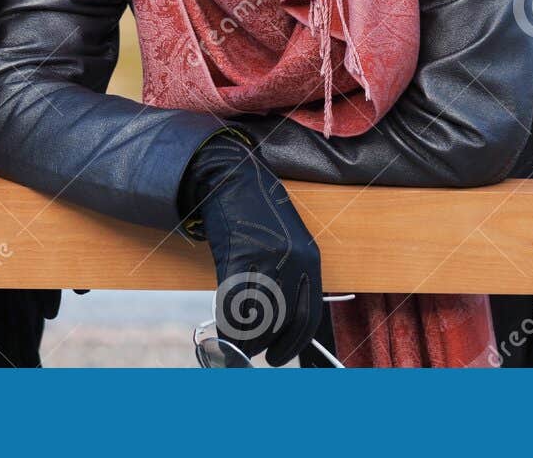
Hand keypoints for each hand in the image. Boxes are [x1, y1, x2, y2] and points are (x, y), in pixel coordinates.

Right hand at [178, 131, 323, 365]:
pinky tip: (221, 323)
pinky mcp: (240, 253)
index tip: (277, 355)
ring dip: (243, 336)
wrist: (231, 176)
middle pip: (283, 320)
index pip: (308, 316)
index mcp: (310, 259)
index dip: (292, 342)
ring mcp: (267, 257)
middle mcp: (294, 260)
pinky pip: (234, 299)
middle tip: (251, 354)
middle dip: (266, 344)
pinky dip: (227, 318)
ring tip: (233, 342)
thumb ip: (288, 276)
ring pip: (257, 314)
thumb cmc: (256, 210)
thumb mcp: (285, 242)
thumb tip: (279, 321)